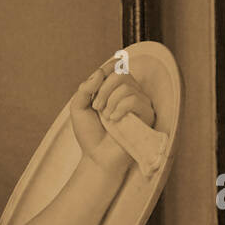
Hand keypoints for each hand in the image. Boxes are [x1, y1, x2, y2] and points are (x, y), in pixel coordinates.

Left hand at [70, 62, 155, 176]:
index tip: (92, 91)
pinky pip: (136, 99)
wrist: (97, 157)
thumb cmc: (90, 135)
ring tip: (106, 117)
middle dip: (104, 89)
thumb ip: (84, 89)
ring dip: (111, 101)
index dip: (103, 73)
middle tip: (96, 107)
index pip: (114, 67)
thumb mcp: (78, 109)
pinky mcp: (147, 115)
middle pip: (121, 73)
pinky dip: (121, 108)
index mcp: (114, 89)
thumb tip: (99, 73)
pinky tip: (114, 120)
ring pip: (127, 86)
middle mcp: (129, 93)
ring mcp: (140, 103)